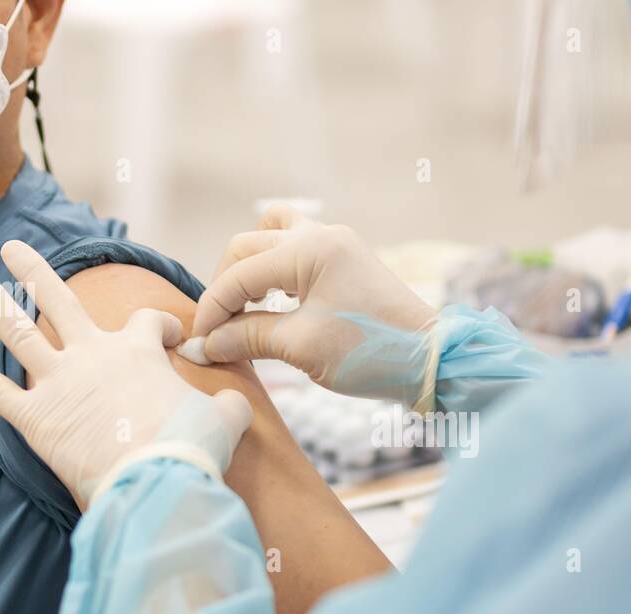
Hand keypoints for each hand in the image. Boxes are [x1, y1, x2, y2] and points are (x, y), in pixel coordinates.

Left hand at [0, 240, 252, 507]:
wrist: (158, 479)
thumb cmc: (192, 448)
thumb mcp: (226, 419)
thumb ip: (227, 404)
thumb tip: (234, 404)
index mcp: (139, 352)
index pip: (146, 322)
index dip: (158, 324)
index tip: (167, 335)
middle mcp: (93, 355)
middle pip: (57, 300)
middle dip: (33, 270)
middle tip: (13, 247)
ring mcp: (59, 383)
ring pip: (17, 330)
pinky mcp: (35, 418)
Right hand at [183, 205, 440, 410]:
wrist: (430, 361)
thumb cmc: (370, 353)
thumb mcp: (301, 347)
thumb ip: (248, 337)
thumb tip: (206, 344)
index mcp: (310, 247)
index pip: (239, 272)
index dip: (213, 308)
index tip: (200, 343)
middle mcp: (321, 234)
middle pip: (247, 247)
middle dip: (226, 287)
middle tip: (219, 330)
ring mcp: (335, 243)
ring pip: (271, 237)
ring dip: (249, 268)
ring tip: (245, 308)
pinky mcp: (345, 260)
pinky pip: (294, 250)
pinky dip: (274, 270)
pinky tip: (272, 301)